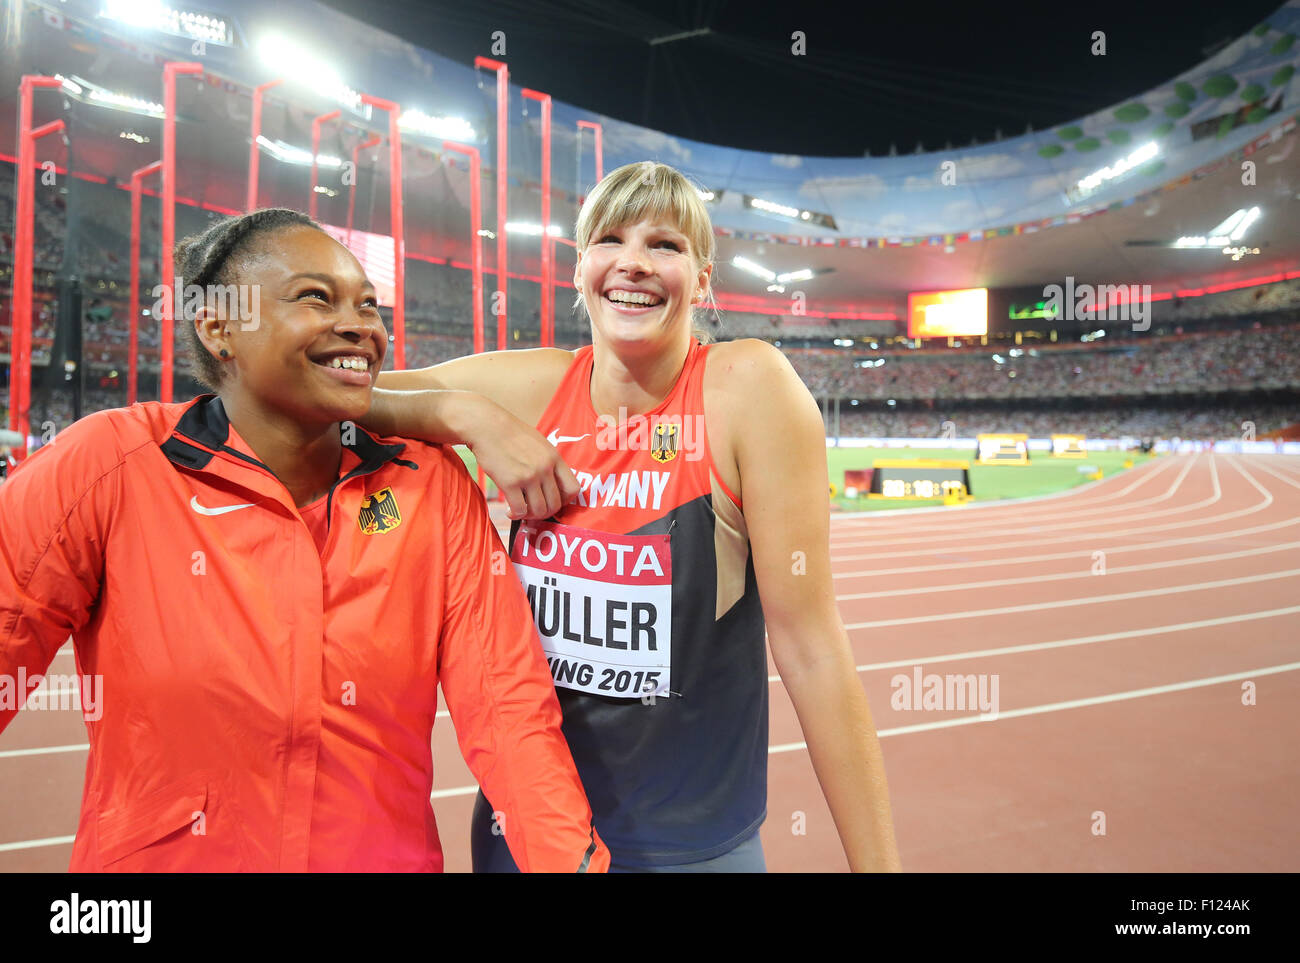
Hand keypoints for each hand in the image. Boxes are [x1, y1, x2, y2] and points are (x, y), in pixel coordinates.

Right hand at [462, 398, 579, 519]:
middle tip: (534, 510)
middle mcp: (545, 468)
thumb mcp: (538, 443)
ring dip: (530, 515)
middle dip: (545, 512)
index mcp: (554, 458)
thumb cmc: (510, 434)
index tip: (553, 501)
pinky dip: (515, 515)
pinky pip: (520, 510)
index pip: (573, 489)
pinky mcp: (510, 482)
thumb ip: (548, 462)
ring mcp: (529, 475)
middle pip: (556, 504)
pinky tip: (510, 510)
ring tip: (521, 510)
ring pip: (539, 510)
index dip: (565, 501)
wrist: (486, 425)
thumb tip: (552, 483)